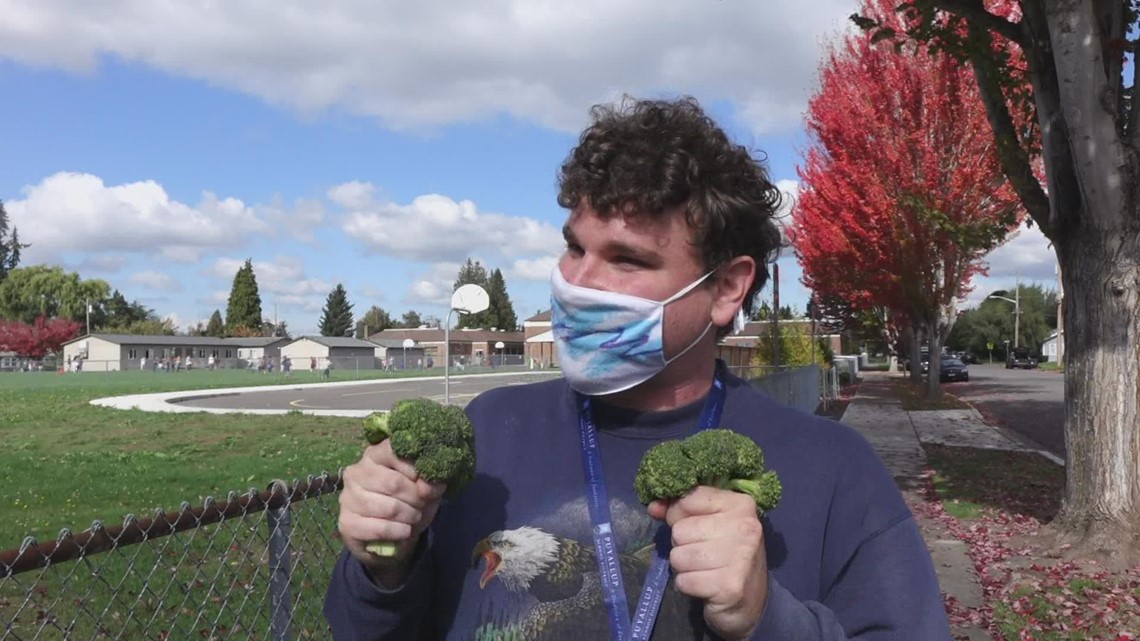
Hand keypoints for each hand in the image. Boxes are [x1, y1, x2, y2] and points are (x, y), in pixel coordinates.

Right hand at [338, 440, 445, 586]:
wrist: (391, 537)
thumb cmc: (407, 503)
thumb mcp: (425, 489)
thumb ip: (429, 483)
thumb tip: (427, 487)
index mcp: (374, 455)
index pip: (394, 452)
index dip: (415, 469)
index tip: (425, 483)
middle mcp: (356, 472)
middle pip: (394, 483)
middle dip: (415, 498)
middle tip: (421, 505)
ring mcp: (348, 497)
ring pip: (389, 507)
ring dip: (409, 516)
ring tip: (414, 517)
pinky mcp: (346, 523)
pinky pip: (381, 528)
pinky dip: (399, 531)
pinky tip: (404, 531)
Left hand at [648, 487, 768, 640]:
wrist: (751, 600)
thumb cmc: (726, 554)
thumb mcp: (709, 523)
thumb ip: (680, 511)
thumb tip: (653, 506)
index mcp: (740, 505)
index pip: (688, 499)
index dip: (678, 514)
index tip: (691, 526)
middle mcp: (744, 527)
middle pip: (679, 531)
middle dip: (681, 545)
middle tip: (702, 554)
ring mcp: (739, 558)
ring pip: (678, 557)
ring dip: (683, 567)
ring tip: (702, 569)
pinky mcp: (729, 586)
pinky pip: (683, 581)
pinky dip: (687, 585)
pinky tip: (704, 585)